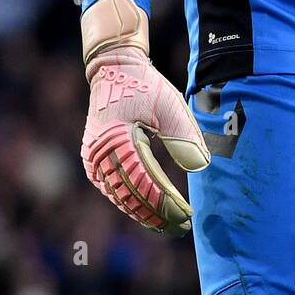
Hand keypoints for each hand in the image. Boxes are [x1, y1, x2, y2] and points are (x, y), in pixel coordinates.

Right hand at [80, 0, 209, 234]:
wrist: (114, 68)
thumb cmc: (145, 85)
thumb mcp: (169, 105)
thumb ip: (184, 135)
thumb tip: (200, 168)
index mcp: (116, 138)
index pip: (143, 180)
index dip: (164, 202)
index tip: (186, 214)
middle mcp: (99, 152)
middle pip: (129, 194)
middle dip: (156, 214)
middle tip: (182, 226)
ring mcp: (94, 158)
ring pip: (119, 196)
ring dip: (143, 213)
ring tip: (168, 225)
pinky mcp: (95, 159)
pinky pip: (112, 188)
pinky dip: (130, 202)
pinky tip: (149, 213)